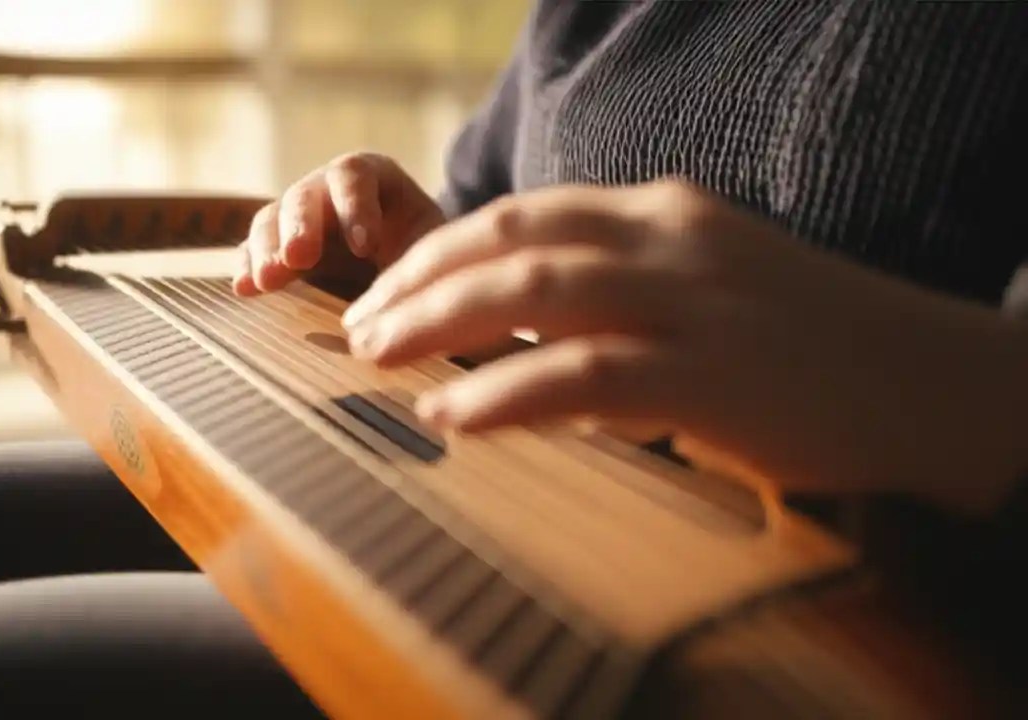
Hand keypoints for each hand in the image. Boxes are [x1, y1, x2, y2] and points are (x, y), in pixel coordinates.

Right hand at [234, 152, 444, 295]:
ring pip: (271, 220)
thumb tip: (411, 300)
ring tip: (268, 281)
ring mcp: (295, 216)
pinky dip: (247, 267)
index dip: (356, 207)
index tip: (365, 247)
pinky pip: (253, 251)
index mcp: (371, 176)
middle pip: (304, 196)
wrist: (399, 260)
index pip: (355, 176)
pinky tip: (244, 288)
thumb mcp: (430, 244)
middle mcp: (325, 188)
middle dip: (300, 226)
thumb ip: (419, 258)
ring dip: (267, 249)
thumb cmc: (419, 247)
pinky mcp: (275, 246)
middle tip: (299, 257)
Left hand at [342, 180, 1027, 515]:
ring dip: (436, 323)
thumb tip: (531, 344)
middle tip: (359, 325)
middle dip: (418, 281)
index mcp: (665, 214)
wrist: (933, 383)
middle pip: (508, 242)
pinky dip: (501, 394)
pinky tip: (451, 415)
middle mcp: (669, 241)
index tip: (389, 288)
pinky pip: (581, 377)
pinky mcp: (711, 376)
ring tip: (376, 357)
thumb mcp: (710, 290)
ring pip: (530, 294)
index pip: (524, 215)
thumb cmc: (814, 347)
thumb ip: (625, 298)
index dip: (442, 249)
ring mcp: (691, 303)